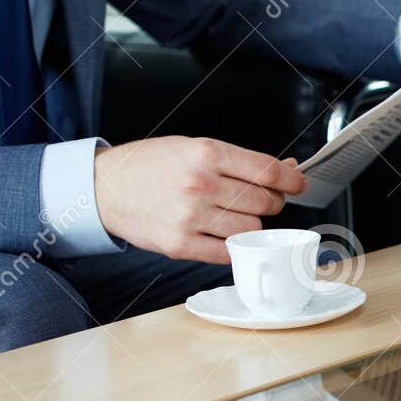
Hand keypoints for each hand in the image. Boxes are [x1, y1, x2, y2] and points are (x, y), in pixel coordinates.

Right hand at [92, 137, 305, 263]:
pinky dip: (234, 246)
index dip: (291, 180)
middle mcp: (200, 184)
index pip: (267, 171)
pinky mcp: (181, 244)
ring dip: (251, 224)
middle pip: (265, 203)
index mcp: (206, 154)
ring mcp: (191, 217)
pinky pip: (228, 252)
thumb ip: (239, 161)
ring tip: (230, 214)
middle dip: (269, 202)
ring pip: (252, 229)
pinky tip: (224, 234)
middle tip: (257, 199)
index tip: (298, 184)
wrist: (103, 188)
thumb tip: (288, 171)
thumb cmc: (151, 166)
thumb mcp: (192, 148)